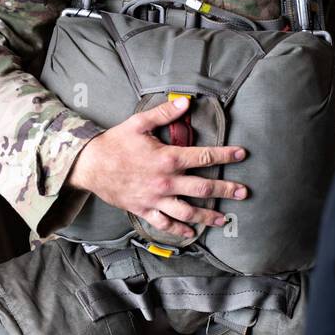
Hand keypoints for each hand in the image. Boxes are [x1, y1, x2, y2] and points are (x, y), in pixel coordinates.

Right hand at [67, 97, 248, 239]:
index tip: (241, 154)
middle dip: (226, 190)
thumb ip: (164, 114)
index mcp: (167, 158)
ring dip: (209, 215)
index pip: (203, 157)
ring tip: (225, 218)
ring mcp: (156, 199)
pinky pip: (165, 224)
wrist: (90, 166)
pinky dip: (180, 229)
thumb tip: (185, 102)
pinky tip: (192, 232)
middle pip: (203, 188)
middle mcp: (166, 182)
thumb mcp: (138, 123)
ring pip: (189, 212)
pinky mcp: (144, 210)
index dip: (225, 155)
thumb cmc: (115, 143)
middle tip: (244, 193)